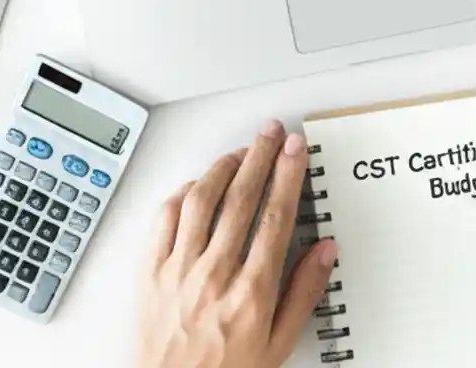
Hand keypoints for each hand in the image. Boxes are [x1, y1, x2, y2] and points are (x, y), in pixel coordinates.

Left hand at [137, 120, 336, 367]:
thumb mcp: (280, 342)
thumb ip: (304, 292)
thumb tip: (324, 250)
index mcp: (251, 292)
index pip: (276, 216)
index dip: (289, 175)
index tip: (296, 151)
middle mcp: (214, 275)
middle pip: (241, 197)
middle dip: (261, 156)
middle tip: (273, 133)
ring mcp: (178, 270)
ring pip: (201, 199)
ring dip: (223, 166)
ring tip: (240, 151)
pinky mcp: (150, 272)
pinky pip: (164, 219)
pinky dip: (182, 193)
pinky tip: (196, 184)